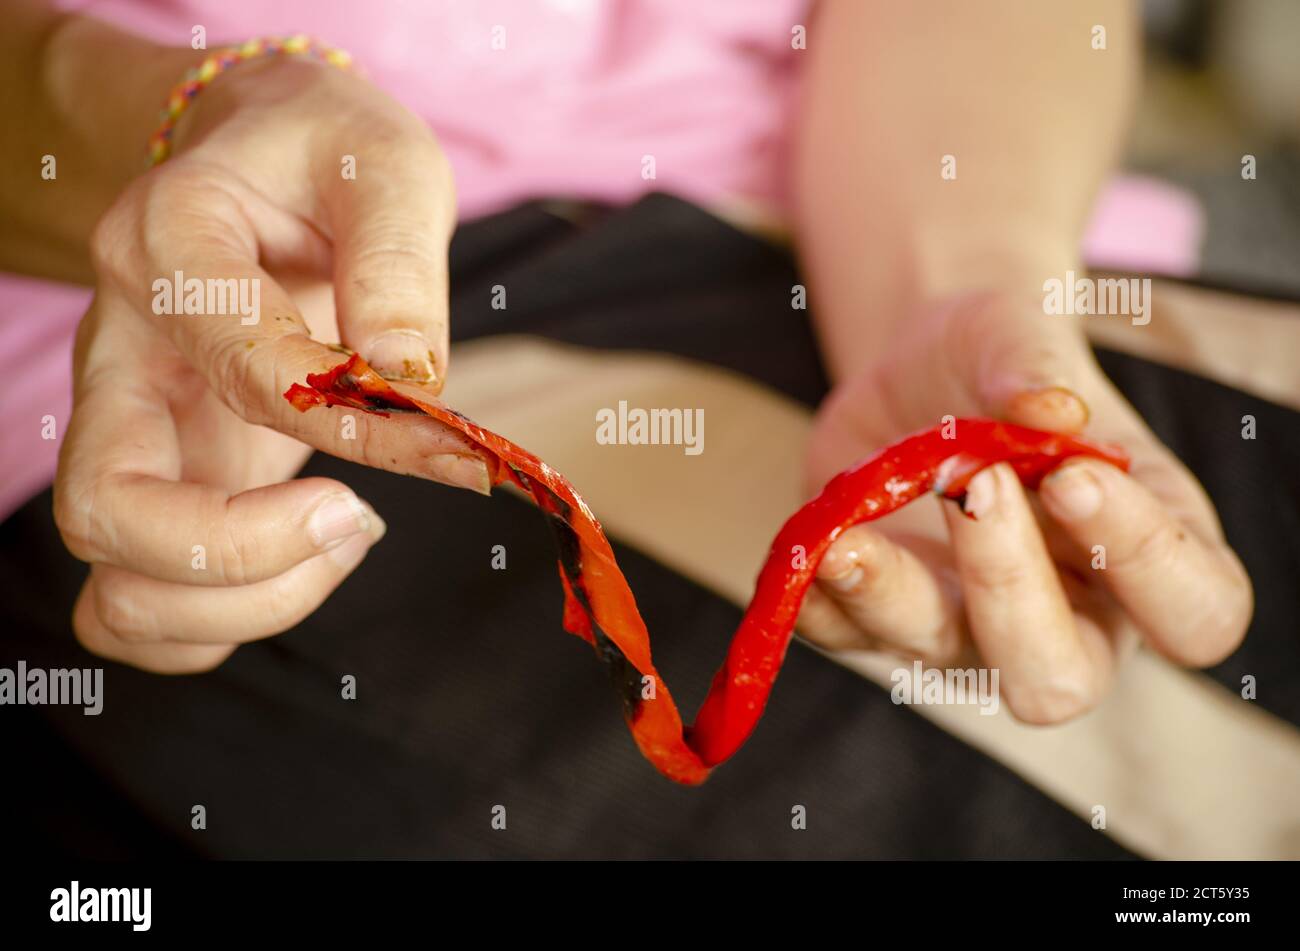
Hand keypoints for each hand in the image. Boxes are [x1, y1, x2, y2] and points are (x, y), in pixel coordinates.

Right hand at [54, 56, 484, 672]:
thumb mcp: (387, 169)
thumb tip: (412, 384)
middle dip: (247, 557)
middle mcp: (120, 352)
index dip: (361, 432)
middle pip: (108, 515)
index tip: (452, 446)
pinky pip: (143, 602)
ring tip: (350, 534)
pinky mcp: (160, 475)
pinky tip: (314, 558)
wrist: (271, 161)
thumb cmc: (331, 160)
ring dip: (242, 607)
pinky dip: (227, 620)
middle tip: (360, 519)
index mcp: (170, 251)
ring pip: (117, 589)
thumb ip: (396, 264)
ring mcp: (128, 428)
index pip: (247, 376)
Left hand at [802, 290, 1252, 722]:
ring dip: (892, 597)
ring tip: (848, 532)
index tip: (1073, 474)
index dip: (1145, 562)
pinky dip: (821, 598)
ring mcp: (965, 627)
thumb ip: (1033, 370)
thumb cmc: (1003, 357)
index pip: (1194, 611)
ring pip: (941, 659)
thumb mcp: (1021, 337)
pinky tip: (805, 548)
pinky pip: (847, 636)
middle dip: (1009, 592)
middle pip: (1057, 680)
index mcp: (1150, 554)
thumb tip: (1048, 411)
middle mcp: (1067, 615)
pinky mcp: (881, 615)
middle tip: (971, 486)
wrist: (919, 367)